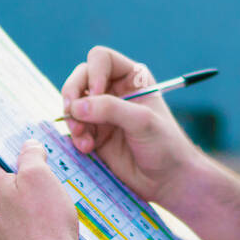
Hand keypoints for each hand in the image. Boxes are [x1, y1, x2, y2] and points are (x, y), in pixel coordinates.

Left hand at [0, 139, 84, 239]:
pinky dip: (34, 210)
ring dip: (31, 189)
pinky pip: (21, 216)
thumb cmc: (45, 221)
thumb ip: (31, 155)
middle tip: (46, 158)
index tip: (6, 122)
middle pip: (2, 172)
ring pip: (13, 195)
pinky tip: (54, 214)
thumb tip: (28, 148)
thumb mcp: (41, 175)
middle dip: (22, 164)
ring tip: (56, 190)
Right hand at [61, 45, 203, 205]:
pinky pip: (74, 127)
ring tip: (83, 138)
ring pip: (73, 103)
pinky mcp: (95, 134)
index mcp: (132, 77)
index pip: (101, 59)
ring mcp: (103, 112)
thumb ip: (110, 109)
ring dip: (73, 119)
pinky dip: (76, 136)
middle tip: (73, 114)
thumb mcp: (142, 121)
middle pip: (80, 77)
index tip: (95, 94)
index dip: (92, 73)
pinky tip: (87, 148)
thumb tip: (76, 106)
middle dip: (73, 94)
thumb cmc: (165, 146)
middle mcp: (115, 90)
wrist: (167, 181)